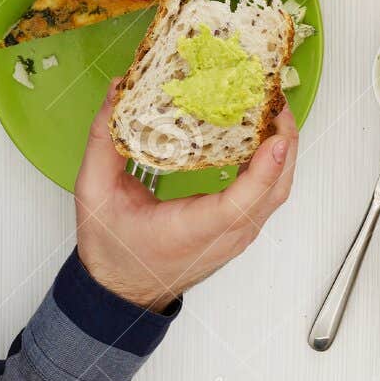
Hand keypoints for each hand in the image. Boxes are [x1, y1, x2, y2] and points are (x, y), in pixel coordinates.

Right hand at [75, 89, 297, 311]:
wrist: (120, 290)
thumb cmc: (112, 248)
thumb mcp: (95, 193)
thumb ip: (104, 140)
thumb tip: (120, 90)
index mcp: (191, 231)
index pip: (238, 206)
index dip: (262, 171)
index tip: (275, 139)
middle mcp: (224, 236)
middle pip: (273, 192)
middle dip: (284, 143)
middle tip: (276, 100)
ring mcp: (237, 234)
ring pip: (276, 192)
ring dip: (283, 150)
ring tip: (274, 109)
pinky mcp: (240, 228)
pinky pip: (267, 194)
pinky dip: (273, 162)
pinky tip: (264, 133)